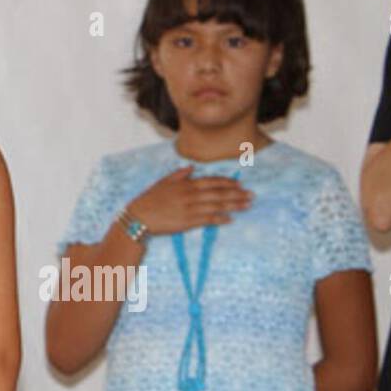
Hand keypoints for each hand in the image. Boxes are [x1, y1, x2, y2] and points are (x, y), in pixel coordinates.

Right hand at [124, 165, 253, 236]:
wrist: (139, 217)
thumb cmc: (149, 199)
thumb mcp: (163, 182)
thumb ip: (179, 174)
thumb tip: (192, 168)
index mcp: (185, 184)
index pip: (211, 181)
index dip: (227, 182)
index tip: (239, 184)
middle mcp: (190, 195)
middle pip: (218, 193)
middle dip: (236, 194)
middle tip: (251, 195)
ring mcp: (190, 209)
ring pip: (217, 206)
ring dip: (233, 205)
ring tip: (247, 206)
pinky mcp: (188, 222)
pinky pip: (208, 220)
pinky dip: (220, 219)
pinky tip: (230, 219)